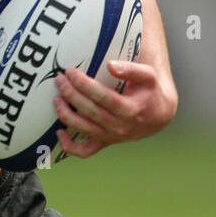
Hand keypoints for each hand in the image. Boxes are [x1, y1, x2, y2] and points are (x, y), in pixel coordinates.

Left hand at [52, 59, 177, 158]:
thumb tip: (110, 65)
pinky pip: (84, 151)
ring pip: (83, 129)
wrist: (158, 115)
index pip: (101, 96)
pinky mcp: (105, 143)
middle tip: (59, 79)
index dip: (83, 83)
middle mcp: (120, 126)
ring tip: (56, 98)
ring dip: (65, 114)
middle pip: (89, 110)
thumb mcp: (148, 76)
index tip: (70, 71)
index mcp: (130, 109)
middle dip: (70, 94)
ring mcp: (111, 137)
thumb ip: (130, 69)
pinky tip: (58, 132)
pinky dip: (69, 146)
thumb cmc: (150, 91)